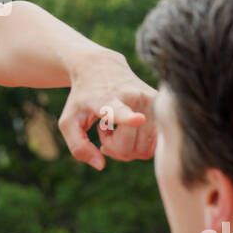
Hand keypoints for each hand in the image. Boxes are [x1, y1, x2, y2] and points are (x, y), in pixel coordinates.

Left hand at [59, 52, 155, 169]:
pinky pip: (155, 145)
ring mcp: (152, 101)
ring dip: (128, 147)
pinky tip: (131, 129)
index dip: (128, 118)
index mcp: (108, 99)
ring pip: (144, 150)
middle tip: (104, 129)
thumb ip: (78, 146)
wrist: (101, 66)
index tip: (137, 119)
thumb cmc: (83, 98)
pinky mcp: (163, 107)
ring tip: (117, 126)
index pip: (119, 111)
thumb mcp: (69, 121)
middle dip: (114, 149)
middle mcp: (134, 97)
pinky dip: (141, 145)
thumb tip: (101, 165)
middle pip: (128, 149)